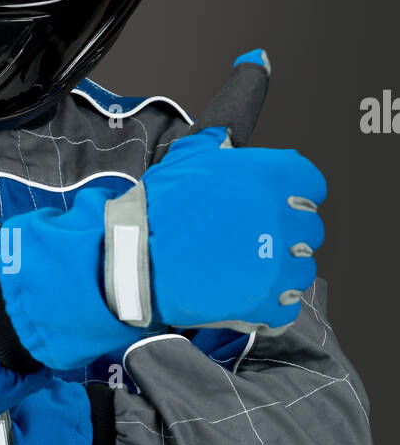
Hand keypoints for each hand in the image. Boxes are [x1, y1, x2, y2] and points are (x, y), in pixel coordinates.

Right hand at [140, 125, 325, 329]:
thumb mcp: (188, 158)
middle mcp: (281, 218)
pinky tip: (249, 299)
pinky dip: (270, 308)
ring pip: (301, 269)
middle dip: (286, 235)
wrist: (133, 256)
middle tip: (254, 241)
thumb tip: (228, 137)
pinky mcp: (263, 301)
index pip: (312, 185)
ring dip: (280, 272)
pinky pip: (285, 308)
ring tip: (249, 272)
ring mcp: (275, 263)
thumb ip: (218, 143)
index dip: (294, 196)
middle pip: (309, 229)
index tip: (277, 206)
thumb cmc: (156, 207)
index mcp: (270, 177)